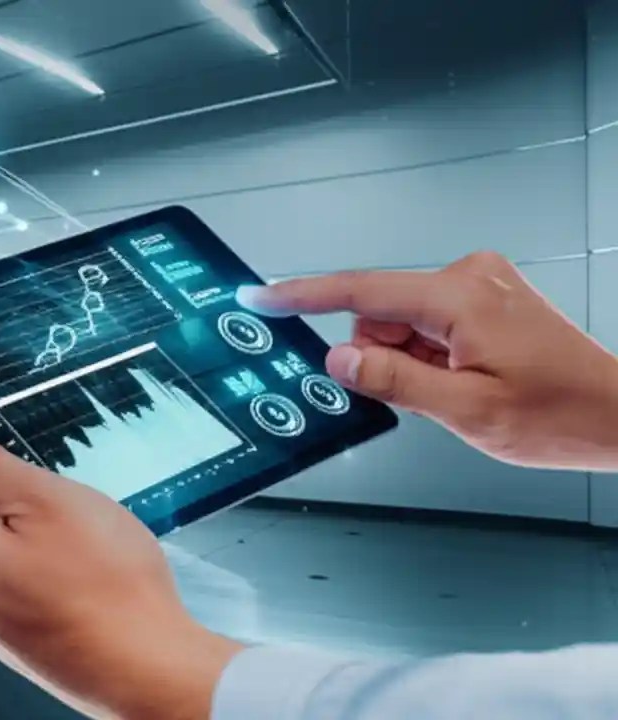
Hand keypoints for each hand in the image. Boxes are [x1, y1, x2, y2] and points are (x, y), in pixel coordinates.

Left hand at [0, 416, 242, 719]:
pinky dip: (67, 589)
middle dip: (41, 520)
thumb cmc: (105, 585)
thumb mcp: (42, 499)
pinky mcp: (27, 646)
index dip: (24, 486)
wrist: (151, 671)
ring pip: (24, 558)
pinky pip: (41, 594)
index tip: (55, 507)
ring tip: (93, 571)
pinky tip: (95, 598)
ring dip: (58, 555)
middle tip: (80, 538)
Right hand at [239, 251, 617, 470]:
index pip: (360, 291)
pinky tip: (467, 377)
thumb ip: (394, 381)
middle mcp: (470, 277)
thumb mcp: (466, 410)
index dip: (303, 296)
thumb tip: (340, 360)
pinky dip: (432, 354)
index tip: (262, 296)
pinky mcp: (487, 297)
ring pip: (403, 323)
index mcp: (460, 297)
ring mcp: (480, 284)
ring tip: (460, 389)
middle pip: (381, 313)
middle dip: (385, 357)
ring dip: (413, 360)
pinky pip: (429, 323)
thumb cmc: (562, 414)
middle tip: (430, 394)